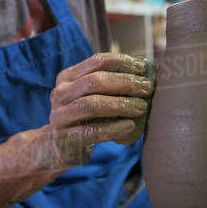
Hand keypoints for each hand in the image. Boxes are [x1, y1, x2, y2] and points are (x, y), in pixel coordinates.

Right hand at [40, 53, 155, 167]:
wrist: (59, 146)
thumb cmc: (83, 116)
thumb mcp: (88, 94)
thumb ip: (107, 82)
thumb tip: (144, 68)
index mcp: (67, 77)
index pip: (96, 61)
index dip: (122, 62)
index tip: (143, 68)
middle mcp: (60, 93)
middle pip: (95, 81)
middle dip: (125, 83)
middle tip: (147, 88)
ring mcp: (60, 116)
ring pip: (93, 104)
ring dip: (121, 104)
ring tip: (142, 107)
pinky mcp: (65, 138)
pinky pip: (92, 131)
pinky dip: (114, 127)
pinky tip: (130, 126)